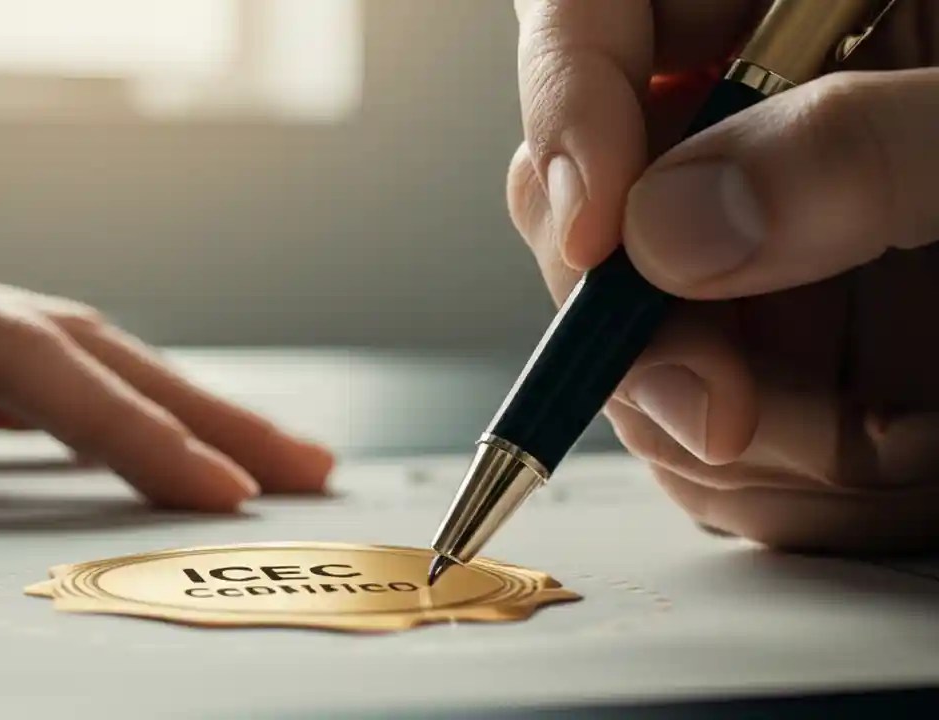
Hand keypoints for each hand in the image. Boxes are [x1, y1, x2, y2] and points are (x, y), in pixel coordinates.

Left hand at [0, 206, 332, 518]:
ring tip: (248, 453)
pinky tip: (133, 438)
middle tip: (295, 461)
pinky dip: (93, 415)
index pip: (25, 357)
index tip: (210, 485)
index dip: (128, 423)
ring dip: (163, 405)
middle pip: (79, 341)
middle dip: (196, 406)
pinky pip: (20, 382)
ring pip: (64, 356)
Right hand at [511, 1, 938, 551]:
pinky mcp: (802, 325)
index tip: (596, 227)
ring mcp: (777, 228)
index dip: (564, 107)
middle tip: (715, 405)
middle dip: (639, 323)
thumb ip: (875, 151)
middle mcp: (772, 112)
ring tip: (869, 456)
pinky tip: (871, 470)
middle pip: (601, 194)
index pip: (600, 6)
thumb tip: (676, 228)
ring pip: (643, 324)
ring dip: (719, 422)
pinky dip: (768, 472)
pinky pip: (710, 403)